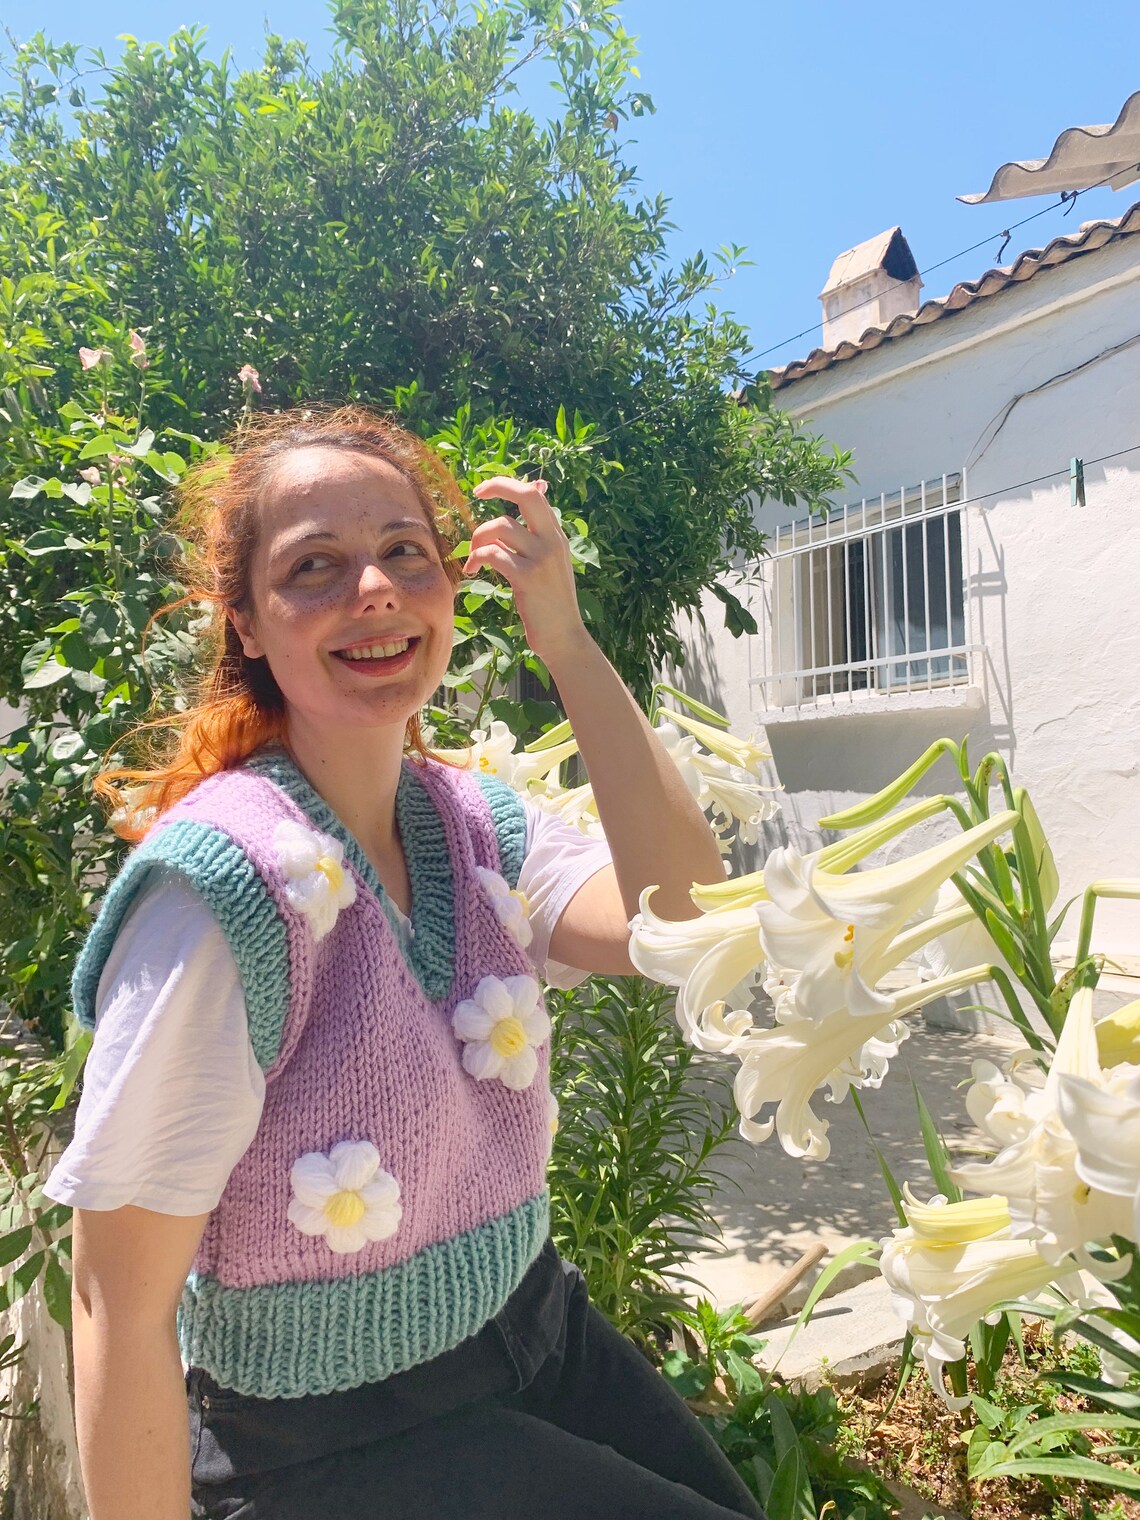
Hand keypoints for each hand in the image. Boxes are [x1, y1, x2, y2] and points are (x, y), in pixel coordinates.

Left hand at [465, 476, 590, 669]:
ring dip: (478, 537)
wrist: (564, 636)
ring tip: (473, 555)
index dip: (508, 484)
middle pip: (527, 496)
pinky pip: (493, 554)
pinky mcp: (527, 578)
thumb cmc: (551, 601)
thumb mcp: (552, 563)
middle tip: (476, 493)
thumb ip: (538, 537)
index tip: (485, 489)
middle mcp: (552, 541)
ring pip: (501, 526)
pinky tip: (473, 569)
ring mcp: (541, 559)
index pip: (534, 494)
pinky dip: (477, 558)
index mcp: (557, 535)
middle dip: (498, 486)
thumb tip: (524, 512)